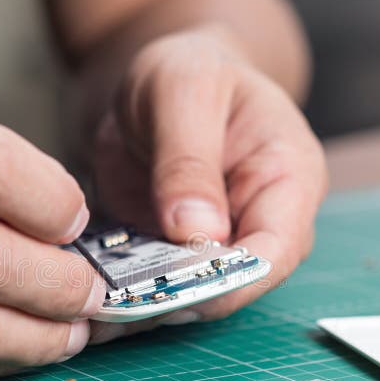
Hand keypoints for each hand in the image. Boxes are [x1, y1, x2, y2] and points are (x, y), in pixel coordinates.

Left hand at [90, 26, 326, 341]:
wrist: (159, 80)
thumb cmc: (189, 70)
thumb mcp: (185, 93)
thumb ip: (189, 160)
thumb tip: (196, 233)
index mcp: (288, 178)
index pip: (277, 249)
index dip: (231, 278)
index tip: (175, 284)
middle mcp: (261, 222)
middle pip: (236, 284)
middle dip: (181, 298)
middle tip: (122, 302)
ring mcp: (219, 243)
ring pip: (193, 295)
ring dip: (148, 306)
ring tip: (97, 309)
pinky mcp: (178, 253)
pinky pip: (157, 286)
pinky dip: (126, 296)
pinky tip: (91, 303)